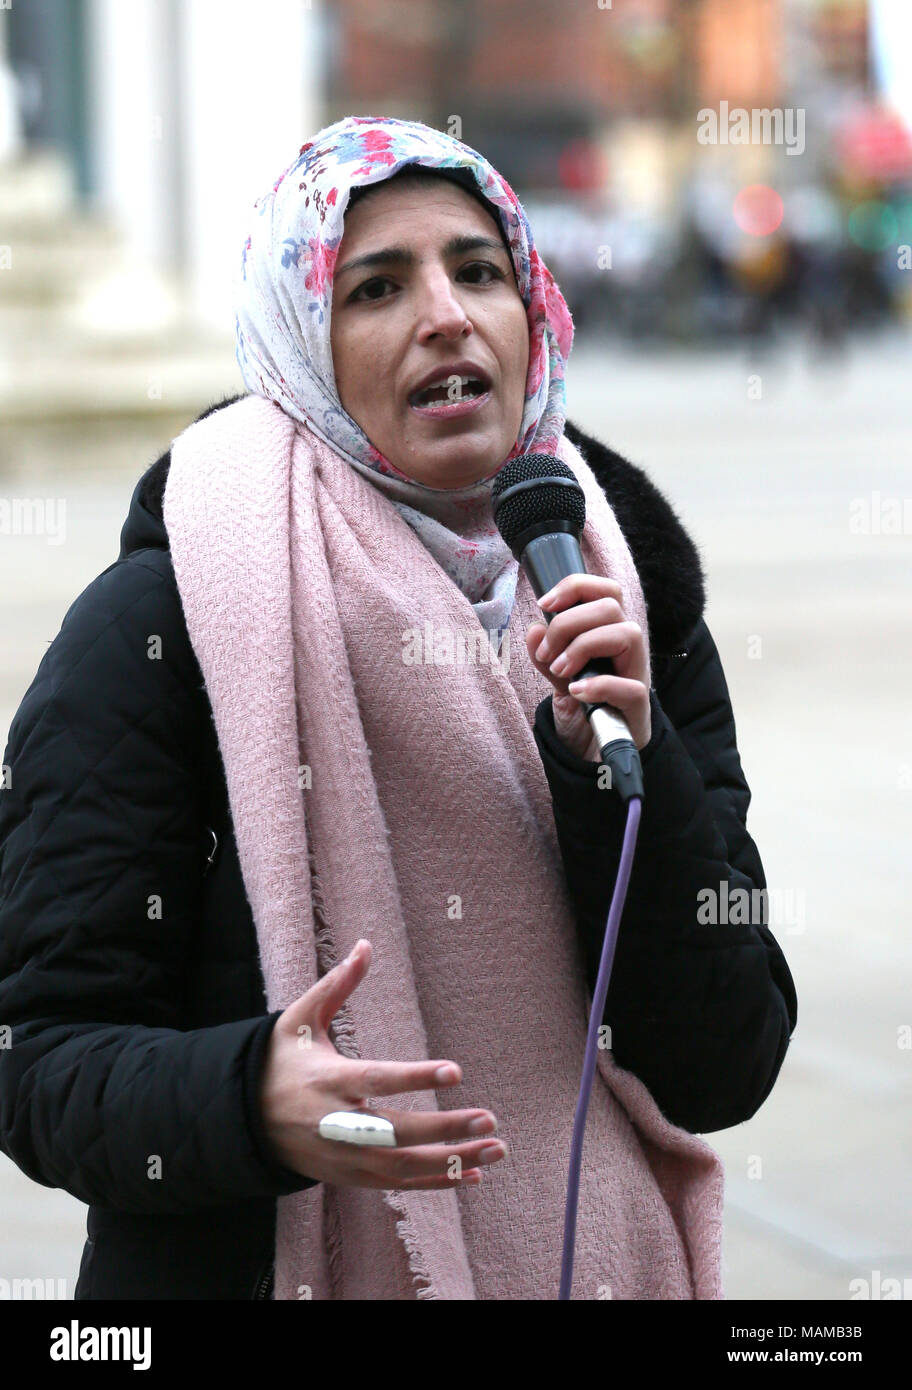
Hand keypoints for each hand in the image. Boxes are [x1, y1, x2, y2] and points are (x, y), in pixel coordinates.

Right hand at [259, 939, 506, 1189]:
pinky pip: (400, 1184)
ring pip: (405, 1166)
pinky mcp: (351, 1176)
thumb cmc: (280, 1061)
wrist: (244, 1120)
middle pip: (398, 1132)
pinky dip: (438, 1182)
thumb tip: (365, 945)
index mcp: (327, 1080)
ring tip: (497, 1148)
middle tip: (489, 1117)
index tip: (456, 1071)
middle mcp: (337, 1124)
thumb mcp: (300, 1020)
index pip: (377, 1079)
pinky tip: (477, 1173)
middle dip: (446, 1128)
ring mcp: (345, 1156)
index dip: (415, 1077)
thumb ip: (336, 985)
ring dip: (454, 1161)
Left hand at [524, 574, 650, 757]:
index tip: (544, 604)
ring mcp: (637, 675)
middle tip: (546, 653)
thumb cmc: (584, 708)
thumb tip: (534, 630)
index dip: (576, 587)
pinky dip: (598, 686)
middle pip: (611, 605)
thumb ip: (544, 655)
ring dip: (583, 647)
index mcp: (610, 633)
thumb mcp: (558, 678)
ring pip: (628, 633)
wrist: (596, 751)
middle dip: (568, 623)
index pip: (606, 590)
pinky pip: (630, 687)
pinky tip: (577, 693)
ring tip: (559, 671)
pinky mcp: (638, 706)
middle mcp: (628, 648)